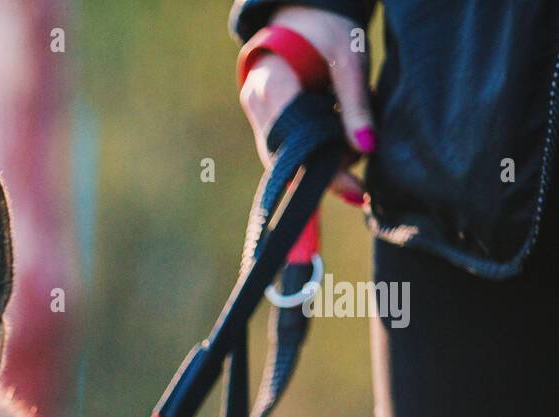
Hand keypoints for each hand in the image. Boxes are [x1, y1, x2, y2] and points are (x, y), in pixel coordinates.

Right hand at [238, 5, 372, 204]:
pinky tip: (338, 147)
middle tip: (359, 184)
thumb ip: (357, 105)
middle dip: (324, 173)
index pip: (297, 145)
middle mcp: (256, 102)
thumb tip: (368, 149)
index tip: (357, 191)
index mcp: (273, 85)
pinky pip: (284, 145)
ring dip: (318, 163)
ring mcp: (255, 109)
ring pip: (284, 157)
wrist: (304, 11)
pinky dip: (312, 151)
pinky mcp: (263, 115)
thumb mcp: (350, 61)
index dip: (326, 172)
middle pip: (286, 158)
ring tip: (352, 156)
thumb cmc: (328, 30)